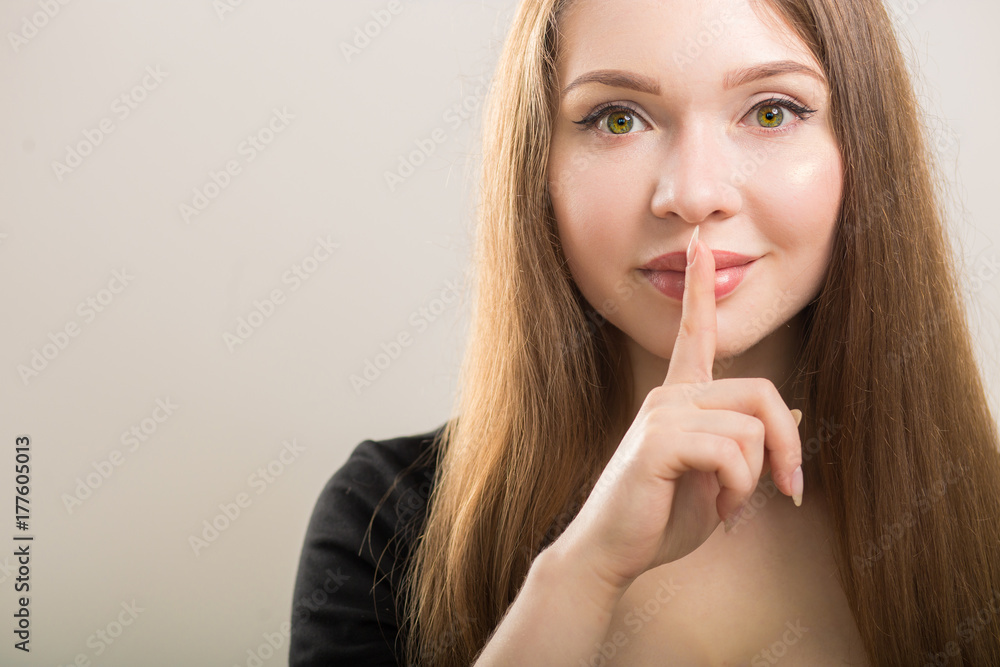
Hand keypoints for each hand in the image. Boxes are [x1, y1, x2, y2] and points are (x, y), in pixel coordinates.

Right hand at [550, 225, 803, 592]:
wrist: (612, 552)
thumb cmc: (660, 518)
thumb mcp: (717, 480)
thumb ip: (747, 446)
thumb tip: (793, 413)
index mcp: (679, 398)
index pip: (694, 334)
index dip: (700, 289)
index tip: (700, 246)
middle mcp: (669, 396)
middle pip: (762, 393)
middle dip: (789, 448)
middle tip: (788, 489)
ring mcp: (661, 415)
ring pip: (751, 428)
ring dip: (755, 480)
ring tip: (729, 503)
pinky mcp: (658, 441)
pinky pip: (731, 452)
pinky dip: (739, 489)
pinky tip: (718, 507)